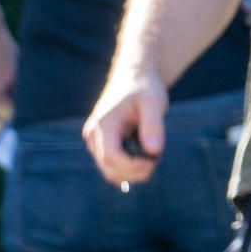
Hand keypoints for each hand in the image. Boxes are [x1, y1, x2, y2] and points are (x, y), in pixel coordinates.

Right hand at [84, 73, 167, 187]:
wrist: (132, 79)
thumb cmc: (144, 89)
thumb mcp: (154, 102)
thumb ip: (153, 125)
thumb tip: (154, 150)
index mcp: (103, 123)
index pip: (111, 157)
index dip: (133, 166)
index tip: (154, 159)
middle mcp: (93, 135)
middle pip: (109, 169)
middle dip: (136, 171)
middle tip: (157, 157)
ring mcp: (93, 142)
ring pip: (110, 172)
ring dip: (133, 171)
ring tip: (151, 152)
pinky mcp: (98, 146)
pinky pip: (112, 168)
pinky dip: (129, 168)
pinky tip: (142, 152)